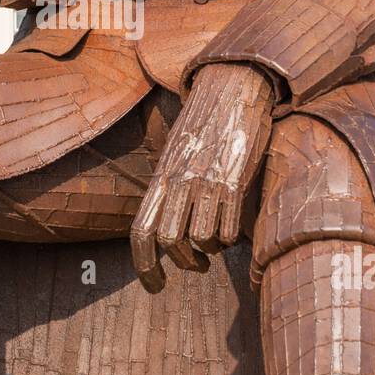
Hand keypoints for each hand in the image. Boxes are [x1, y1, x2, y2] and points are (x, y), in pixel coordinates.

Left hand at [130, 63, 273, 292]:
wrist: (233, 87)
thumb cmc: (204, 124)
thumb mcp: (175, 153)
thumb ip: (168, 186)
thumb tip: (163, 227)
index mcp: (160, 176)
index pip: (140, 232)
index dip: (144, 267)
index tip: (156, 287)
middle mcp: (179, 181)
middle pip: (169, 242)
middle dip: (183, 263)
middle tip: (196, 266)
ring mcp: (206, 181)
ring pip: (201, 239)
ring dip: (211, 251)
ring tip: (216, 245)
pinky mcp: (234, 181)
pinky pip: (229, 228)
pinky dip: (231, 238)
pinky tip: (234, 231)